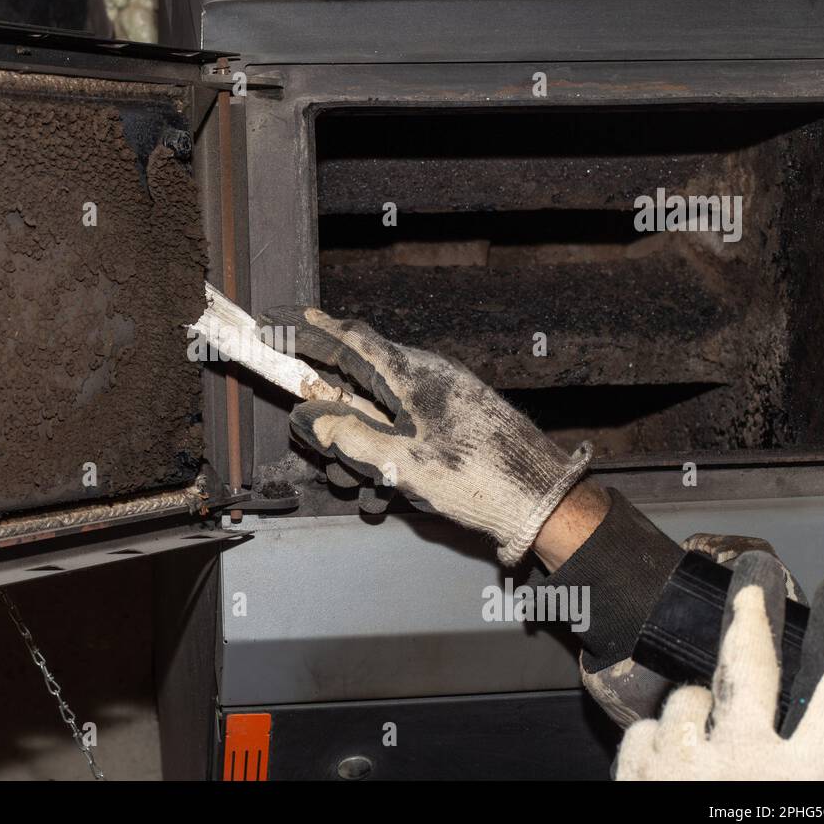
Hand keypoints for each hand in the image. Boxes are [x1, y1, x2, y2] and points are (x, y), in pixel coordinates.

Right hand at [260, 306, 590, 564]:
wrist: (543, 501)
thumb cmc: (479, 477)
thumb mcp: (401, 463)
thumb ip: (347, 437)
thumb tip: (305, 417)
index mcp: (413, 374)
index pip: (350, 339)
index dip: (310, 331)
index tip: (279, 321)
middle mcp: (425, 378)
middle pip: (357, 383)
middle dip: (329, 416)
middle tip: (315, 445)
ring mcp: (439, 401)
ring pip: (377, 416)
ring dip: (357, 451)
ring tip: (361, 487)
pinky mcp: (451, 425)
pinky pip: (402, 433)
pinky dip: (385, 460)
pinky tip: (386, 495)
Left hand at [616, 550, 823, 780]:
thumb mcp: (806, 805)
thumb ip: (817, 768)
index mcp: (800, 779)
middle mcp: (741, 760)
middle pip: (749, 664)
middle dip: (752, 617)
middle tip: (753, 586)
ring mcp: (682, 758)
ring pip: (688, 698)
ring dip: (695, 709)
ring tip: (702, 743)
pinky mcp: (636, 765)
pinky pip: (647, 731)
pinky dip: (657, 742)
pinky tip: (666, 763)